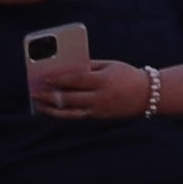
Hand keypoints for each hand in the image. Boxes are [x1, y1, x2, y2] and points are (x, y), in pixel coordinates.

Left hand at [23, 51, 143, 124]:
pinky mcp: (99, 117)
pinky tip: (52, 110)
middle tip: (34, 92)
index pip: (75, 79)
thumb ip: (89, 66)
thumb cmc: (127, 75)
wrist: (148, 95)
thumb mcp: (110, 65)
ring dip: (51, 108)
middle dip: (49, 95)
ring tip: (38, 104)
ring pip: (70, 111)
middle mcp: (100, 97)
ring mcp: (99, 109)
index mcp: (103, 80)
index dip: (58, 79)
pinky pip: (76, 116)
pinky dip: (63, 113)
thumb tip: (66, 67)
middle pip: (69, 97)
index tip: (43, 77)